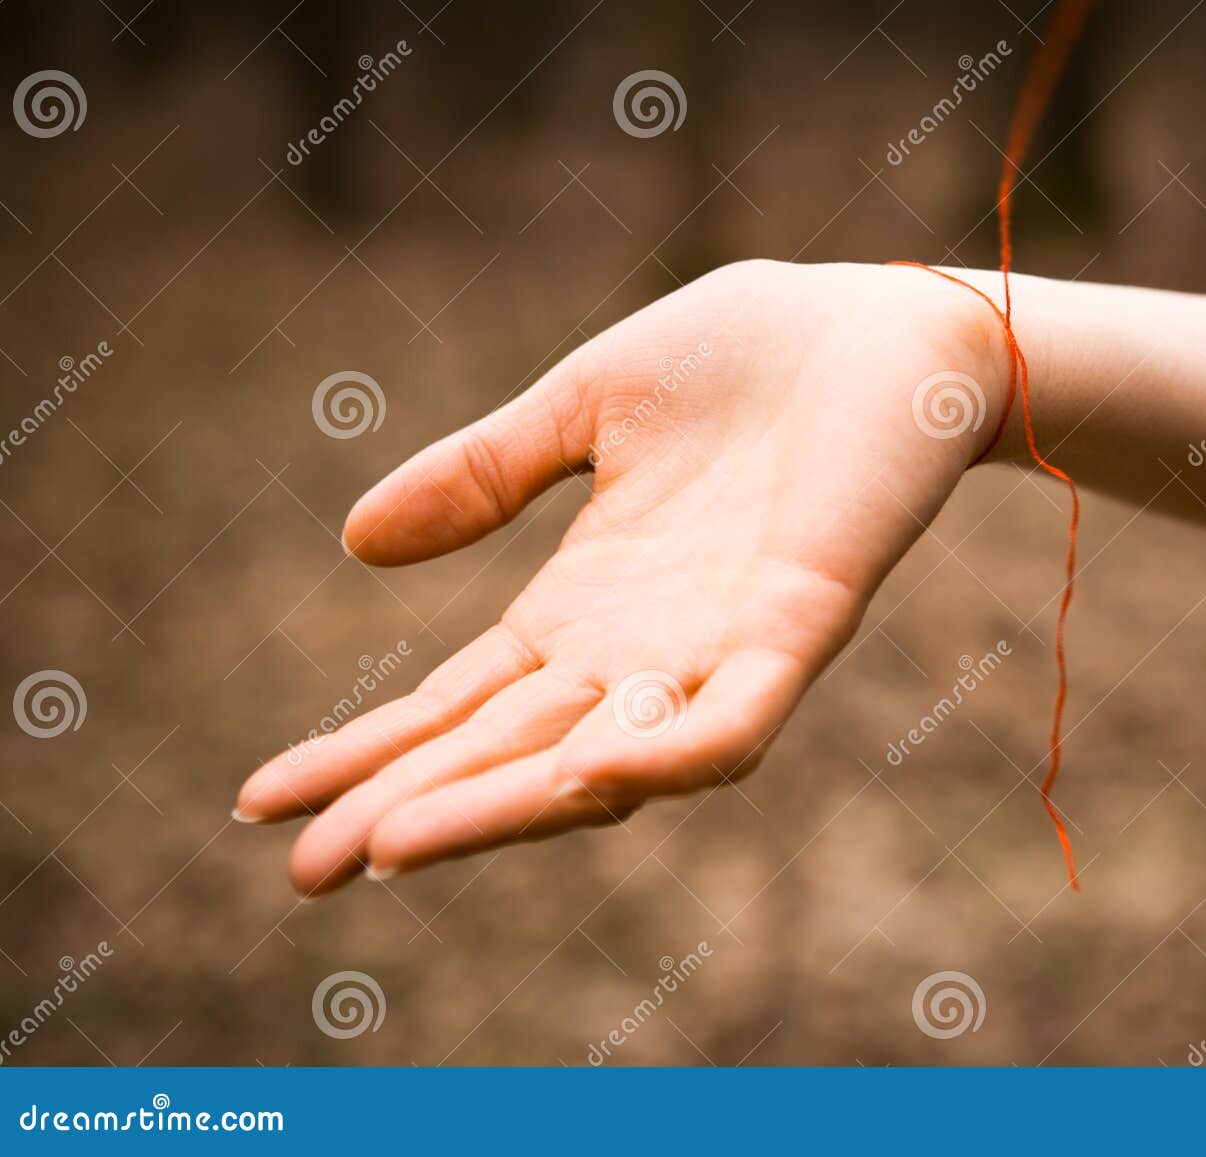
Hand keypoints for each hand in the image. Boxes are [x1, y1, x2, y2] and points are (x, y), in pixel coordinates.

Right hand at [236, 259, 1008, 894]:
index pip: (461, 701)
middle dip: (411, 808)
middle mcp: (643, 647)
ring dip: (505, 807)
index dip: (368, 751)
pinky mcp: (801, 622)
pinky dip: (669, 755)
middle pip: (509, 753)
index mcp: (588, 601)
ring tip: (393, 844)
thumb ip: (483, 475)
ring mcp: (719, 645)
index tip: (262, 800)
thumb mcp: (584, 406)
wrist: (882, 327)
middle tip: (305, 872)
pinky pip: (734, 720)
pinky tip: (588, 772)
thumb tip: (354, 546)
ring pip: (605, 763)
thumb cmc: (748, 361)